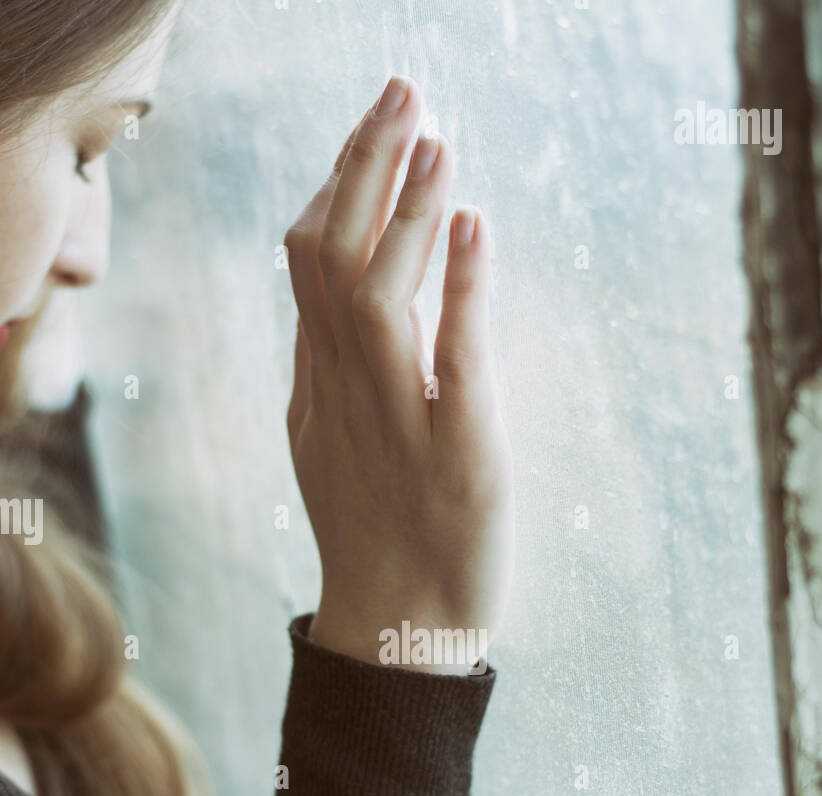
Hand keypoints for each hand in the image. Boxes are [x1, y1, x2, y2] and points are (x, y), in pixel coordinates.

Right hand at [284, 75, 513, 673]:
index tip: (374, 132)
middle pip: (331, 258)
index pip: (308, 262)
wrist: (399, 635)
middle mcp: (347, 396)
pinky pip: (454, 363)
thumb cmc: (375, 540)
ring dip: (406, 211)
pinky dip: (462, 289)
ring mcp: (399, 427)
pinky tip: (473, 224)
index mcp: (319, 387)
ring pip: (378, 298)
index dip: (339, 185)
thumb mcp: (328, 447)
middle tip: (404, 92)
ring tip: (436, 140)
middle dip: (364, 165)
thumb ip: (328, 373)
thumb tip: (329, 302)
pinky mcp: (460, 459)